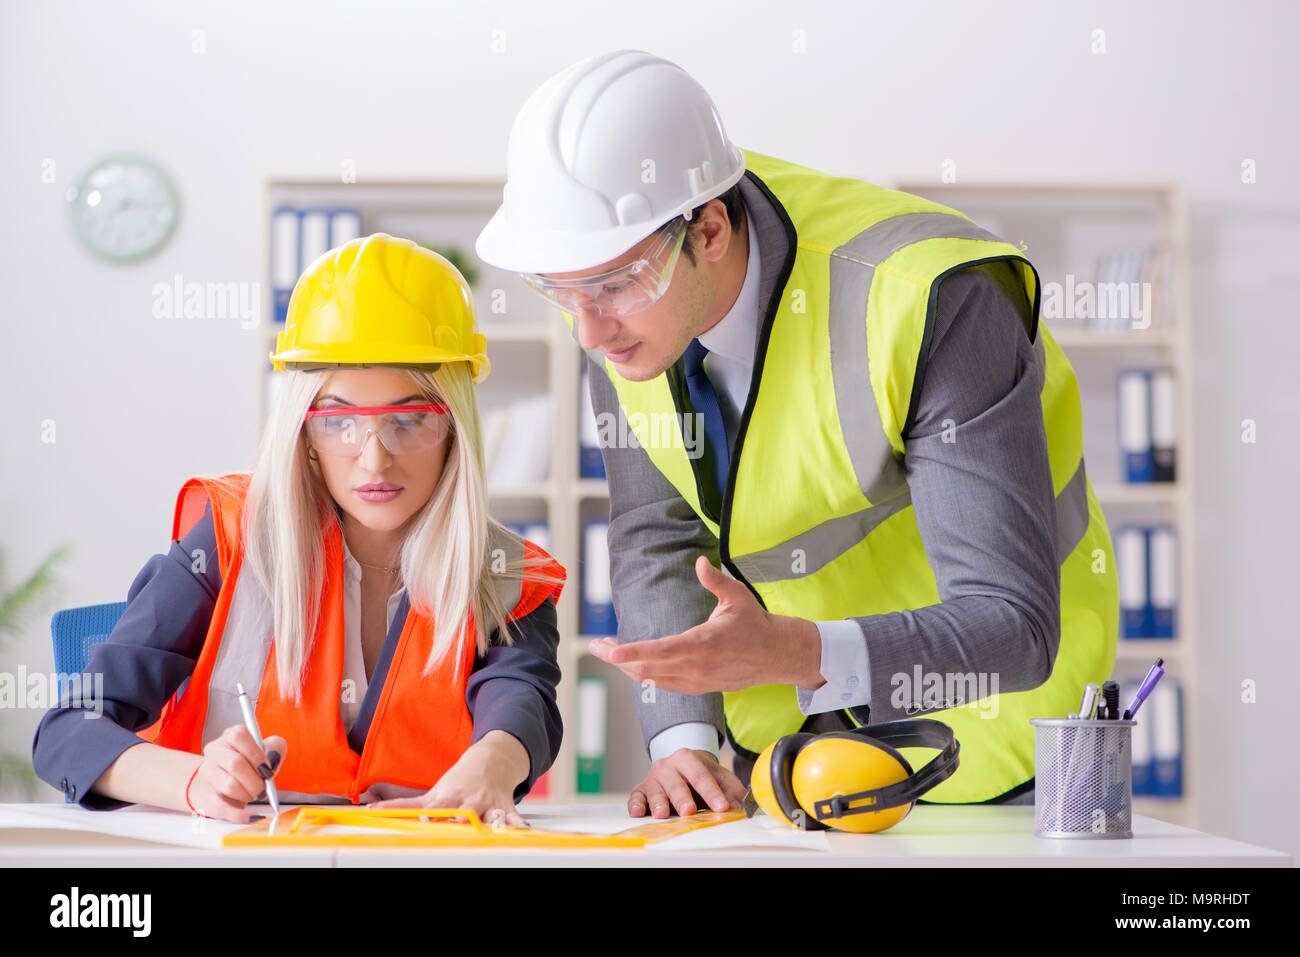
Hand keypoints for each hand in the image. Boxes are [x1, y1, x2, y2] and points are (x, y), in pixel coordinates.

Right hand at [188, 725, 285, 823]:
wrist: (213, 784)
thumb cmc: (242, 767)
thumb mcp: (260, 753)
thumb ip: (274, 749)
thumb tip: (276, 755)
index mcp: (229, 737)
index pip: (239, 736)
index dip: (257, 755)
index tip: (267, 769)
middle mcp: (214, 752)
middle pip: (236, 764)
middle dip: (255, 780)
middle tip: (262, 788)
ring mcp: (206, 773)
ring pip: (230, 785)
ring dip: (248, 794)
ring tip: (251, 795)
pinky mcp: (205, 796)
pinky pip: (223, 807)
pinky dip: (241, 814)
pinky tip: (252, 816)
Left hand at [365, 730, 529, 828]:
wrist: (492, 760)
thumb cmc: (459, 780)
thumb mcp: (434, 791)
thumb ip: (404, 804)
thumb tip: (371, 810)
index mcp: (448, 797)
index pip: (438, 807)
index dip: (433, 813)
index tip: (428, 818)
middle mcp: (468, 800)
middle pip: (464, 813)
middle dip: (462, 819)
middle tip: (459, 825)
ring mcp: (487, 803)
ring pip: (489, 815)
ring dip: (489, 823)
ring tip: (491, 829)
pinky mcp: (504, 807)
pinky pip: (512, 817)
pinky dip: (517, 823)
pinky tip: (521, 829)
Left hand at [588, 555, 825, 693]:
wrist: (775, 656)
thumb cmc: (754, 623)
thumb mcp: (737, 597)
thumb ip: (716, 580)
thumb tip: (701, 563)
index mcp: (703, 644)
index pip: (660, 651)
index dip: (632, 651)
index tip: (611, 650)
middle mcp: (696, 667)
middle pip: (646, 668)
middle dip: (617, 658)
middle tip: (596, 646)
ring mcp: (695, 680)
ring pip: (651, 679)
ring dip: (627, 667)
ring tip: (608, 652)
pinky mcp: (697, 687)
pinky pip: (663, 684)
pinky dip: (643, 674)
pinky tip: (631, 663)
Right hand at [629, 748, 747, 817]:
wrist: (680, 764)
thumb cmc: (701, 774)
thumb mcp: (719, 776)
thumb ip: (732, 790)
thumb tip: (743, 807)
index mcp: (688, 758)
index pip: (701, 775)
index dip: (712, 792)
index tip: (722, 806)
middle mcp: (668, 765)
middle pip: (676, 784)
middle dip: (683, 798)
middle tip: (690, 811)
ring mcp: (653, 777)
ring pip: (655, 790)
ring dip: (659, 802)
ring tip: (663, 813)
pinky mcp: (641, 789)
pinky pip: (636, 796)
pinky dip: (635, 804)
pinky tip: (638, 812)